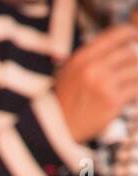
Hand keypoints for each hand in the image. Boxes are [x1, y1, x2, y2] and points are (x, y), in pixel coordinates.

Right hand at [54, 24, 137, 143]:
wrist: (56, 131)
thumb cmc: (63, 103)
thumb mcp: (69, 72)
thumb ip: (91, 57)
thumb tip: (118, 46)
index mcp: (81, 58)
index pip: (116, 35)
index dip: (131, 33)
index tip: (134, 37)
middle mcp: (92, 68)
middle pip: (129, 54)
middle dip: (131, 63)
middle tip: (127, 71)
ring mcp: (103, 84)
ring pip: (136, 70)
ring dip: (134, 78)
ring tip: (126, 86)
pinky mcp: (113, 101)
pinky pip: (136, 89)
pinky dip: (134, 92)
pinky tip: (126, 97)